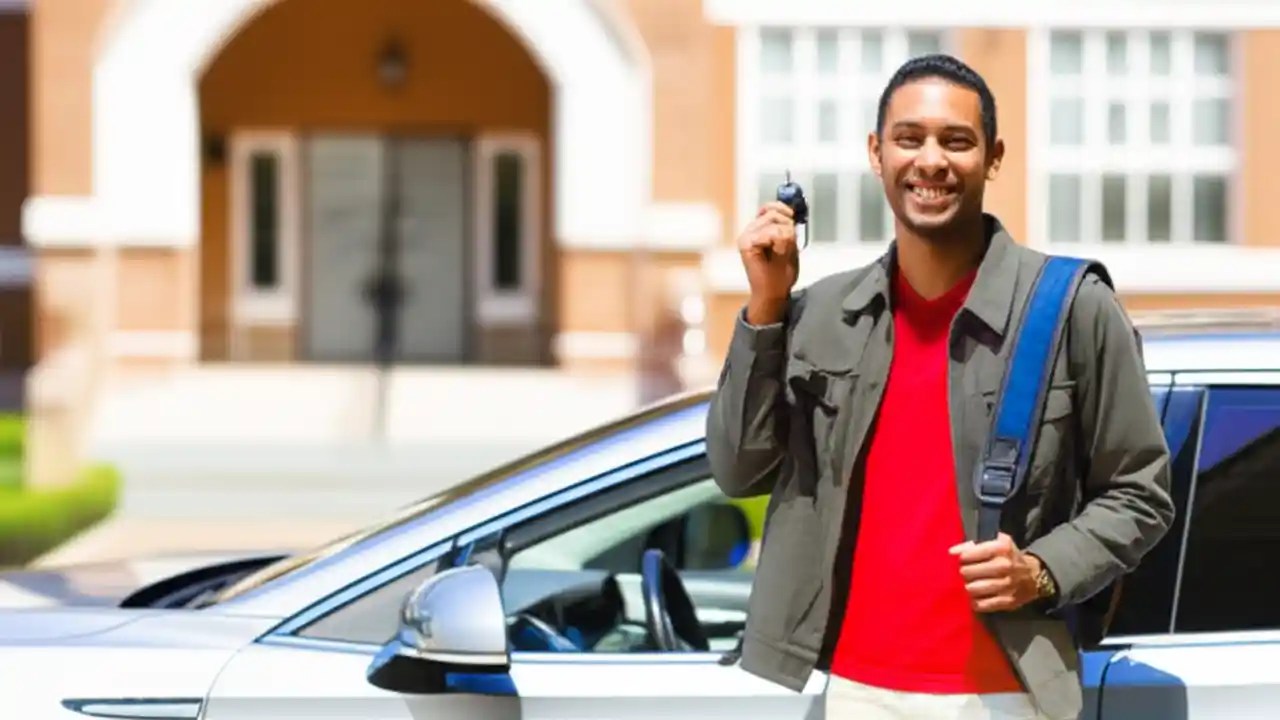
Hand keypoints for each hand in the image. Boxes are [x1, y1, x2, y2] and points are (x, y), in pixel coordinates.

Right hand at [737, 202, 799, 324]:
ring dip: (786, 237)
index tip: (791, 230)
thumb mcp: (789, 244)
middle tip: (785, 248)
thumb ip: (787, 226)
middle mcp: (749, 231)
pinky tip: (777, 255)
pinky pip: (774, 232)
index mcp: (758, 229)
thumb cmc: (780, 273)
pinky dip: (782, 243)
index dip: (786, 213)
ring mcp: (746, 236)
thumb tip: (789, 209)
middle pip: (776, 212)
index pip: (772, 207)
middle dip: (788, 229)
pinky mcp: (746, 244)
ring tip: (780, 253)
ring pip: (776, 221)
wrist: (773, 293)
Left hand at [948, 533, 1044, 612]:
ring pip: (972, 589)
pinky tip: (974, 596)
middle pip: (967, 572)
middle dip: (962, 573)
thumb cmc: (1007, 557)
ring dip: (966, 588)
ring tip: (967, 584)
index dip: (960, 558)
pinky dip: (974, 602)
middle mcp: (1005, 566)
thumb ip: (972, 546)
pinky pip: (981, 605)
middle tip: (963, 574)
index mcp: (1001, 548)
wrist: (1033, 576)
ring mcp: (1007, 585)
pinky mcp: (1007, 602)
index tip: (960, 561)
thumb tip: (951, 552)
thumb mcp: (994, 544)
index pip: (968, 554)